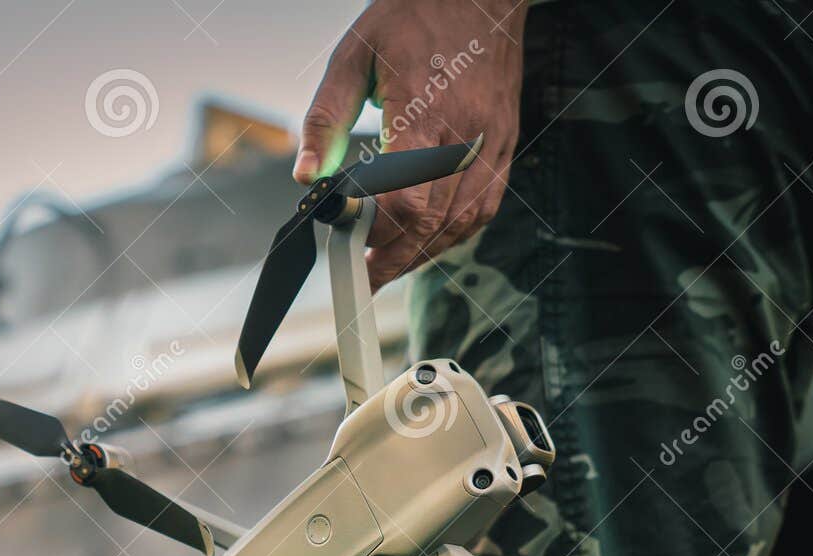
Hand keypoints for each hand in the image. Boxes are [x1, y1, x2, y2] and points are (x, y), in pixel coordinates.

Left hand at [295, 0, 526, 290]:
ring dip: (423, 253)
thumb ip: (326, 121)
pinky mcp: (505, 146)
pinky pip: (484, 209)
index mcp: (425, 111)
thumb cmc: (415, 17)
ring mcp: (490, 144)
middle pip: (430, 224)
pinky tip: (431, 241)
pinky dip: (455, 234)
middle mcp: (464, 135)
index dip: (377, 234)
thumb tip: (307, 177)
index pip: (404, 199)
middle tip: (364, 274)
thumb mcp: (353, 58)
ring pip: (459, 224)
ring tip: (391, 264)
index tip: (351, 248)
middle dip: (394, 259)